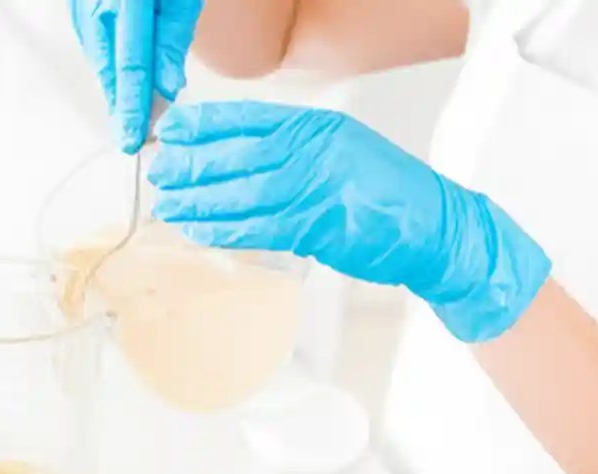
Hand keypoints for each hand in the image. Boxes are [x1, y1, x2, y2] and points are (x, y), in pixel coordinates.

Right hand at [70, 0, 202, 152]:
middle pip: (108, 67)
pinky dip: (109, 63)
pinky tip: (122, 78)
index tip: (133, 138)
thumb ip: (173, 38)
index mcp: (128, 1)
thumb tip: (168, 85)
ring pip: (98, 58)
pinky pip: (93, 43)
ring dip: (116, 85)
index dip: (132, 105)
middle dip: (122, 105)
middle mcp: (96, 3)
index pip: (130, 64)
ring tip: (132, 112)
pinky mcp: (77, 7)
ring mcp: (81, 4)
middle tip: (134, 136)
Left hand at [148, 102, 551, 341]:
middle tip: (160, 173)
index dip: (203, 126)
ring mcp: (316, 186)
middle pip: (236, 154)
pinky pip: (256, 226)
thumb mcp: (339, 155)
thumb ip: (292, 155)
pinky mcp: (317, 225)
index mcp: (318, 127)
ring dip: (198, 200)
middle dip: (191, 164)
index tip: (171, 132)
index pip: (247, 119)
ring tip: (168, 204)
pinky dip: (222, 229)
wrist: (437, 229)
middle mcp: (315, 149)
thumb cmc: (387, 197)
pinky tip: (197, 229)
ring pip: (240, 192)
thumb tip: (234, 164)